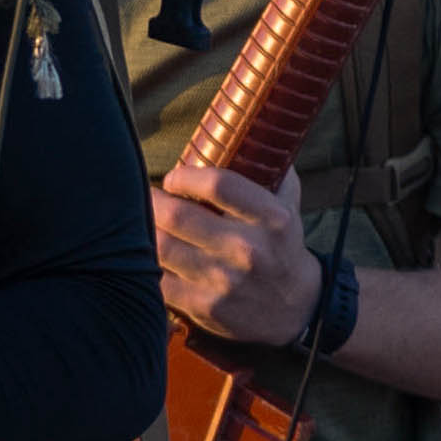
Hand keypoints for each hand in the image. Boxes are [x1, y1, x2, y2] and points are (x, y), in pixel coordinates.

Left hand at [154, 162, 328, 350]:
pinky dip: (147, 265)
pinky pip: (159, 280)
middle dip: (152, 201)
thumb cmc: (282, 248)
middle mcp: (249, 249)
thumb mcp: (289, 207)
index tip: (174, 179)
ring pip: (161, 247)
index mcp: (272, 219)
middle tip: (145, 197)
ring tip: (143, 223)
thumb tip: (252, 132)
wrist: (296, 307)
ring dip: (145, 231)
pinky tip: (149, 256)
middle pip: (178, 215)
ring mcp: (225, 280)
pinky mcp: (206, 307)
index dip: (185, 176)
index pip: (218, 184)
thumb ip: (272, 171)